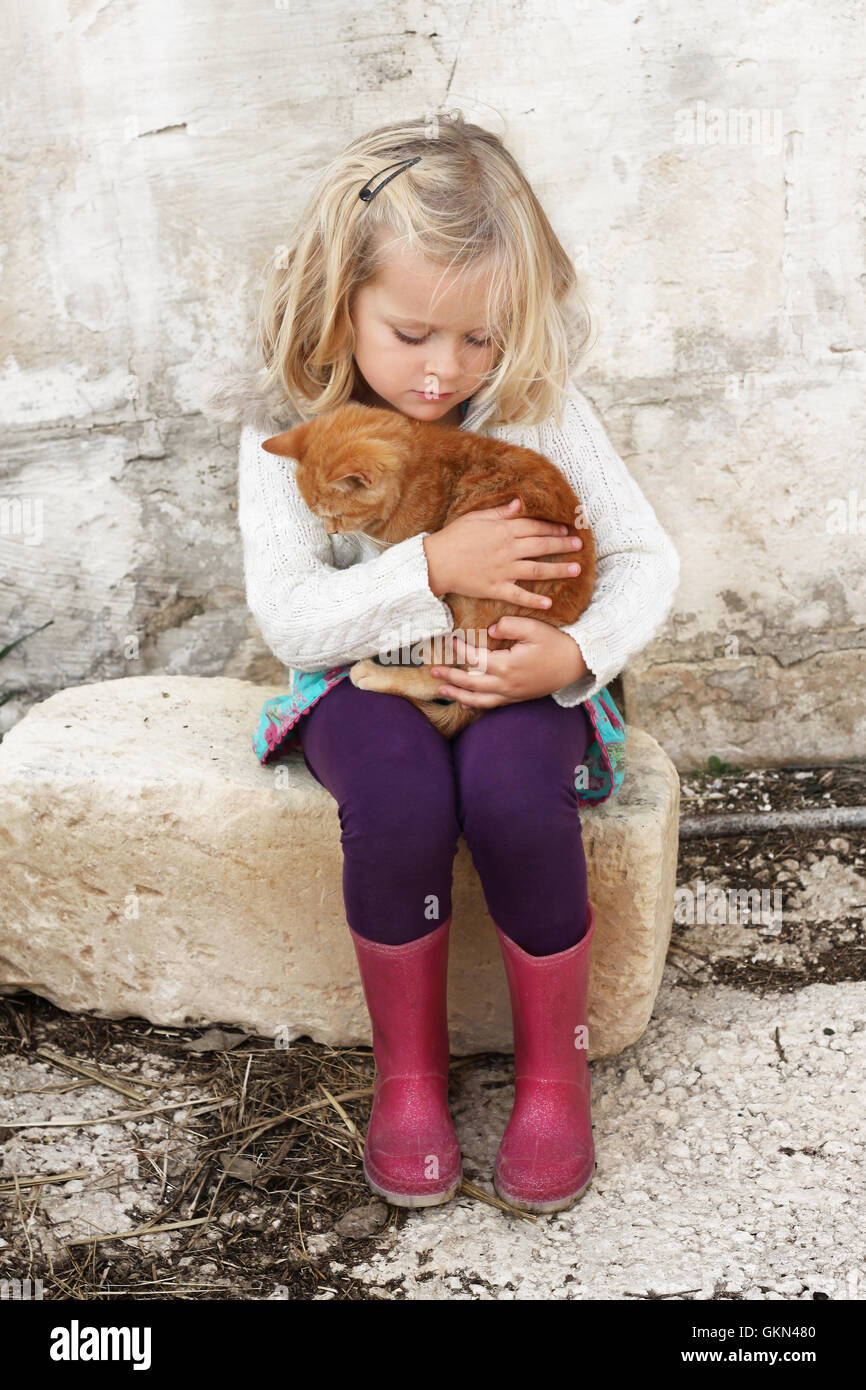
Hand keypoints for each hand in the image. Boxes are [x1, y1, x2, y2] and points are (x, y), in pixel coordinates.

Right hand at [422, 497, 583, 611]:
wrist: (434, 562)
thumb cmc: (453, 537)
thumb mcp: (476, 517)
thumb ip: (500, 512)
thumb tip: (519, 503)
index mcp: (503, 530)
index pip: (534, 527)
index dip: (552, 529)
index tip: (566, 530)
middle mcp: (507, 549)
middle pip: (541, 547)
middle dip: (563, 546)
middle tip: (580, 546)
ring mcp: (503, 570)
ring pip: (537, 570)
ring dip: (558, 569)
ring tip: (576, 570)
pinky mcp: (495, 588)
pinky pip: (518, 595)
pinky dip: (534, 600)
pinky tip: (550, 603)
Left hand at [429, 615, 589, 707]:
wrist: (576, 664)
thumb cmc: (555, 644)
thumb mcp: (534, 628)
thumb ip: (511, 625)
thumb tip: (491, 630)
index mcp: (507, 666)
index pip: (475, 659)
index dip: (460, 650)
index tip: (450, 641)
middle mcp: (506, 684)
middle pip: (470, 683)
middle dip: (450, 676)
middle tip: (433, 669)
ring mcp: (512, 694)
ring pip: (478, 699)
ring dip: (458, 694)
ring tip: (442, 689)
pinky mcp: (518, 698)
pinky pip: (493, 704)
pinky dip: (477, 704)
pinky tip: (466, 703)